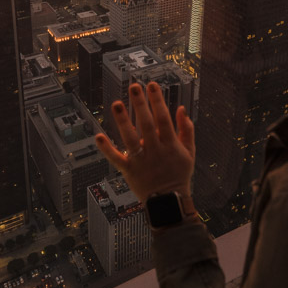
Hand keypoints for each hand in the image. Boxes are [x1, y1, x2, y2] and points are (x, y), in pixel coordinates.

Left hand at [94, 81, 195, 203]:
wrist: (169, 203)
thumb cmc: (179, 174)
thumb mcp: (189, 152)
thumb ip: (187, 130)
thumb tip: (181, 109)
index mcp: (170, 144)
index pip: (163, 118)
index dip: (157, 101)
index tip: (152, 85)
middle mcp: (155, 150)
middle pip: (147, 124)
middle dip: (140, 104)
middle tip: (133, 87)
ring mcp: (141, 161)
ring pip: (130, 138)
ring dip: (123, 121)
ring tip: (115, 104)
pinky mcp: (129, 171)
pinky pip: (117, 159)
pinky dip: (107, 149)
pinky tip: (98, 136)